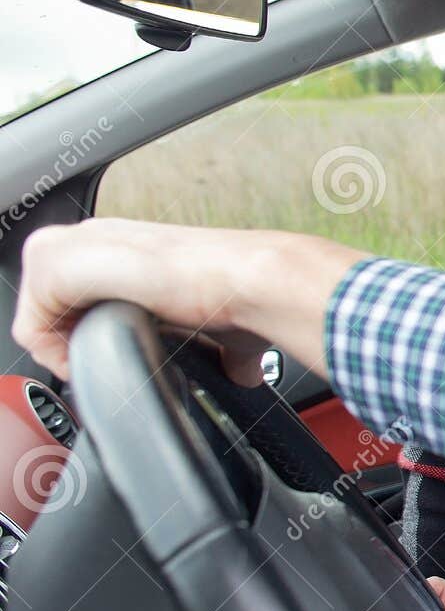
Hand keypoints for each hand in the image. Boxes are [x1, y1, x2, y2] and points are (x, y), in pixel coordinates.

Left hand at [12, 218, 363, 383]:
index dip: (89, 338)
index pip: (76, 299)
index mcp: (126, 248)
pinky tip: (92, 358)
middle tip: (108, 364)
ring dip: (65, 348)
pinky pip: (30, 327)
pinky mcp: (57, 264)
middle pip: (50, 307)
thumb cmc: (241, 295)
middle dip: (73, 343)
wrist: (247, 280)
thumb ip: (214, 343)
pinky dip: (55, 352)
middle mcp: (95, 238)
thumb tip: (243, 372)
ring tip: (102, 363)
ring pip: (37, 315)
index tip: (120, 361)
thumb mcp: (215, 321)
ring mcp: (73, 247)